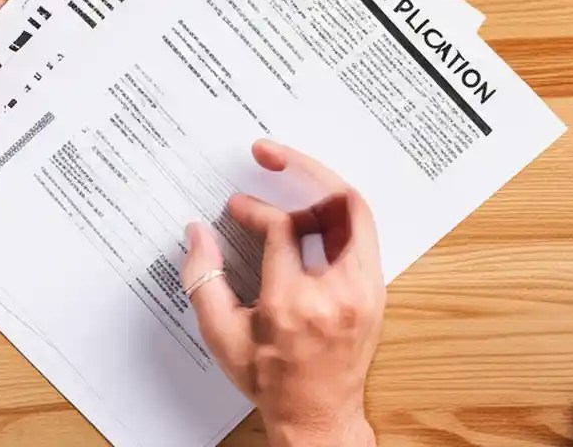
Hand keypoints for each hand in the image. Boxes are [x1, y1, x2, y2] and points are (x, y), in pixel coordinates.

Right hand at [183, 140, 384, 446]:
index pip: (283, 230)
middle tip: (275, 156)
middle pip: (343, 204)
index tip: (236, 208)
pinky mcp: (376, 292)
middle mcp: (341, 291)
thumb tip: (196, 234)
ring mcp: (366, 290)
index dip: (255, 210)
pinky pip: (364, 237)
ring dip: (324, 195)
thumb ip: (205, 281)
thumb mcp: (224, 337)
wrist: (318, 416)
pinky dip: (339, 219)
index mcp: (297, 302)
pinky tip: (313, 219)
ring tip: (293, 190)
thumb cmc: (272, 382)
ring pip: (359, 216)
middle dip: (308, 170)